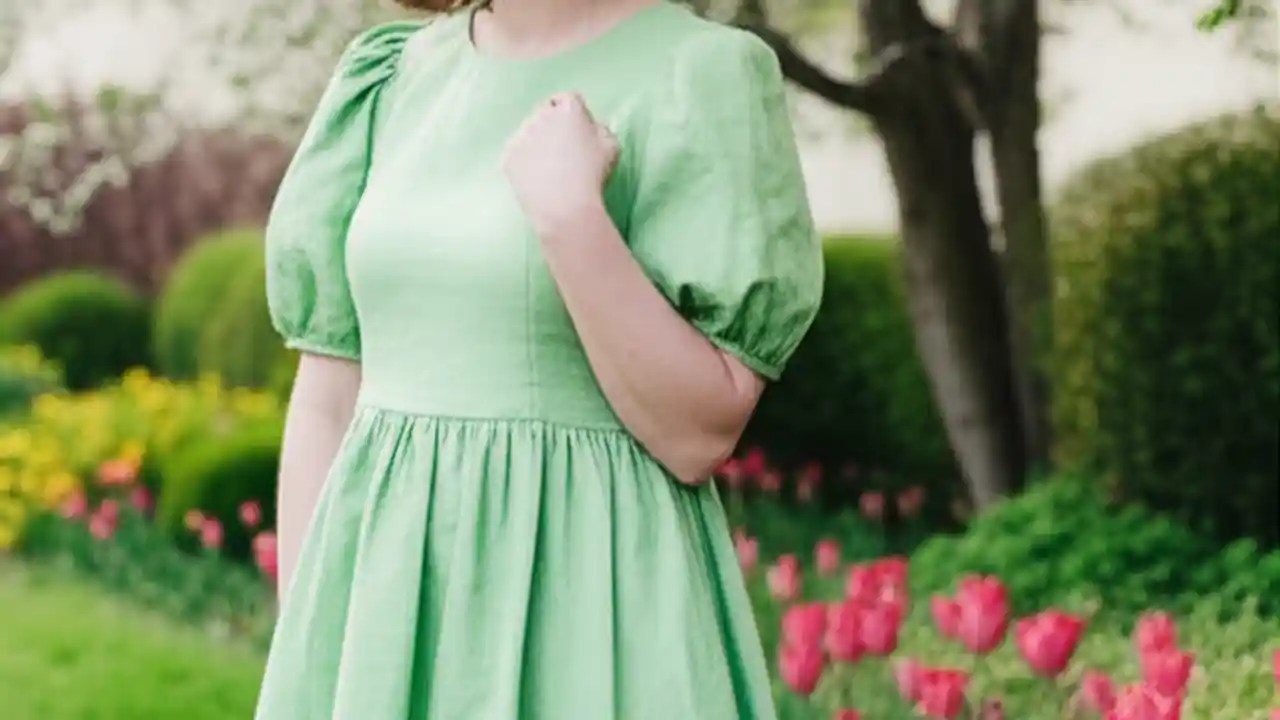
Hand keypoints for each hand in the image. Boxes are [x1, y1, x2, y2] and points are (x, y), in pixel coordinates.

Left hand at [503, 92, 619, 238]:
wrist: (565, 207)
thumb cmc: (593, 176)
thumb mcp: (612, 147)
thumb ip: (600, 129)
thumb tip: (590, 128)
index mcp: (569, 109)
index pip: (567, 98)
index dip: (573, 115)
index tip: (578, 132)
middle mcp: (541, 115)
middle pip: (545, 113)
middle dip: (552, 126)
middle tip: (562, 150)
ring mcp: (521, 135)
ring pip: (528, 132)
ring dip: (537, 142)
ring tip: (549, 168)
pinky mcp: (508, 156)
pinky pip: (517, 153)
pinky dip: (524, 162)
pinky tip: (537, 178)